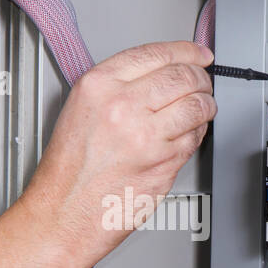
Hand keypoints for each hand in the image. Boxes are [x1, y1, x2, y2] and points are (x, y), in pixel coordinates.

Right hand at [0, 41, 215, 267]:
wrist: (61, 216)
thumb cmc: (67, 172)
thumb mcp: (80, 110)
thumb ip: (118, 87)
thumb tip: (160, 74)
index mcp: (99, 86)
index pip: (156, 53)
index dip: (187, 51)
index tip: (199, 53)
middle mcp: (123, 107)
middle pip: (184, 77)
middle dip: (201, 79)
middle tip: (203, 83)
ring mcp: (146, 137)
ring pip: (197, 107)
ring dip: (206, 106)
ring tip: (201, 108)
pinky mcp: (162, 165)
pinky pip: (194, 140)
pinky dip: (198, 134)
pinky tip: (187, 135)